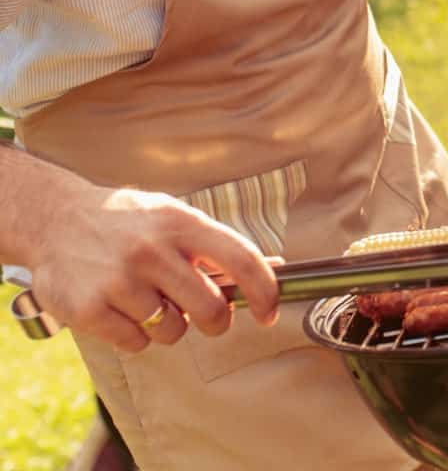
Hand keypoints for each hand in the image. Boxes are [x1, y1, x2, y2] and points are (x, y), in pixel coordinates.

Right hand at [29, 184, 280, 354]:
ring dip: (168, 324)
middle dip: (216, 321)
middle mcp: (152, 250)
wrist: (56, 219)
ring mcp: (119, 281)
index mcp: (181, 222)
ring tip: (149, 298)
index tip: (270, 312)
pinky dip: (136, 334)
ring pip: (171, 331)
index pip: (241, 258)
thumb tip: (276, 269)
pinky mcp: (89, 310)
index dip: (264, 290)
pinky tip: (122, 308)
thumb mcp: (174, 218)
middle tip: (208, 316)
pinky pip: (136, 343)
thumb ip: (218, 246)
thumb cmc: (129, 222)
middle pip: (210, 309)